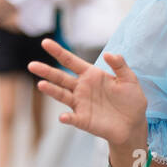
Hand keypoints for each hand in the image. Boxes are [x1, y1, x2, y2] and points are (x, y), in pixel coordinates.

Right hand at [28, 38, 147, 147]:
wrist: (134, 124)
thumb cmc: (131, 100)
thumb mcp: (130, 80)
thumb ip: (120, 65)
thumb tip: (109, 53)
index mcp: (91, 75)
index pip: (71, 61)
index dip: (59, 52)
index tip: (45, 42)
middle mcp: (82, 88)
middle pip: (60, 77)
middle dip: (46, 71)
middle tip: (32, 65)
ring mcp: (80, 104)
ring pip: (61, 95)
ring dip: (51, 90)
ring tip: (40, 84)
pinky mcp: (83, 120)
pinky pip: (72, 118)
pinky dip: (67, 117)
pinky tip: (64, 116)